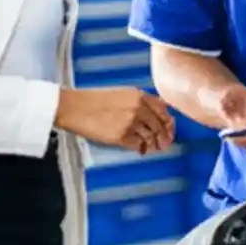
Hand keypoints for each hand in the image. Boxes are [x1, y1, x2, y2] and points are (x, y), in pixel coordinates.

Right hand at [55, 87, 175, 154]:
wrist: (76, 108)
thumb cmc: (95, 100)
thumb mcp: (122, 93)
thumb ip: (140, 100)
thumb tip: (159, 106)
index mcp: (139, 96)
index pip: (163, 110)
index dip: (168, 122)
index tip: (169, 129)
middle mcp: (138, 108)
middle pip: (159, 126)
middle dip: (164, 136)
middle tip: (164, 144)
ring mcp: (130, 123)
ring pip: (151, 137)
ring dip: (153, 144)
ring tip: (151, 148)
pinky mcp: (121, 136)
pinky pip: (138, 145)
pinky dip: (141, 149)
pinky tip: (140, 150)